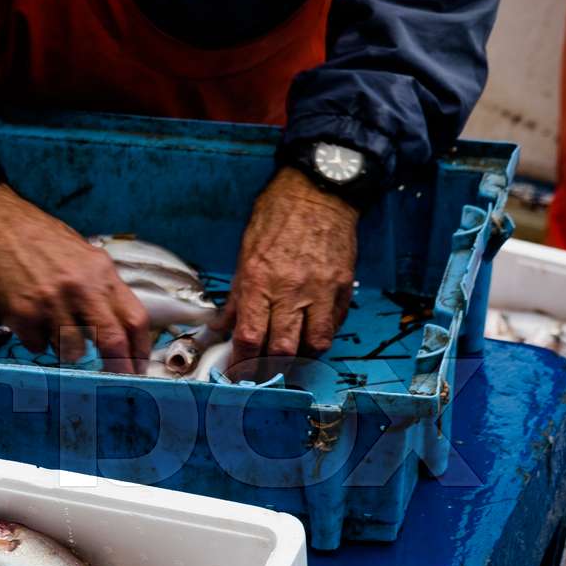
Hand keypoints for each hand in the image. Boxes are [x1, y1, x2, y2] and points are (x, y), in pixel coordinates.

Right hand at [0, 184, 151, 372]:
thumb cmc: (36, 237)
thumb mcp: (81, 255)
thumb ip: (99, 287)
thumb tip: (116, 325)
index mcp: (100, 272)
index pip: (134, 318)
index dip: (140, 349)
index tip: (137, 366)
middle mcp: (80, 288)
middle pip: (111, 341)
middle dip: (116, 368)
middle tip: (114, 381)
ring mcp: (51, 302)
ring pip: (72, 350)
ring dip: (67, 351)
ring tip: (55, 332)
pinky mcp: (22, 313)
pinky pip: (38, 346)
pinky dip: (37, 341)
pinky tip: (30, 322)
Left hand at [225, 167, 358, 363]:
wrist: (317, 192)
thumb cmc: (276, 218)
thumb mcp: (245, 253)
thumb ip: (237, 296)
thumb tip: (223, 327)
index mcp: (259, 281)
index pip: (250, 337)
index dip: (243, 363)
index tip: (239, 372)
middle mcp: (290, 290)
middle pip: (283, 348)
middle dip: (271, 368)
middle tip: (264, 373)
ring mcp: (320, 290)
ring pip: (315, 344)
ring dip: (301, 356)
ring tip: (291, 356)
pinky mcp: (342, 287)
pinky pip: (334, 325)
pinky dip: (321, 336)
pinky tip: (310, 335)